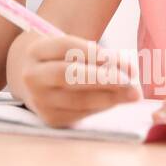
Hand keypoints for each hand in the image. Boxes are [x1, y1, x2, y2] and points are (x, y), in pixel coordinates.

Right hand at [10, 31, 140, 126]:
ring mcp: (39, 100)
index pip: (66, 47)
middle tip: (129, 80)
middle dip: (102, 78)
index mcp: (35, 51)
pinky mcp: (51, 118)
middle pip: (69, 75)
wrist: (33, 80)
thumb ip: (96, 54)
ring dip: (109, 96)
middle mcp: (32, 76)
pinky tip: (116, 100)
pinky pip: (81, 113)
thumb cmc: (60, 59)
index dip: (95, 53)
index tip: (121, 59)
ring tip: (132, 94)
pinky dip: (102, 106)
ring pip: (78, 99)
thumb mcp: (68, 48)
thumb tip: (129, 71)